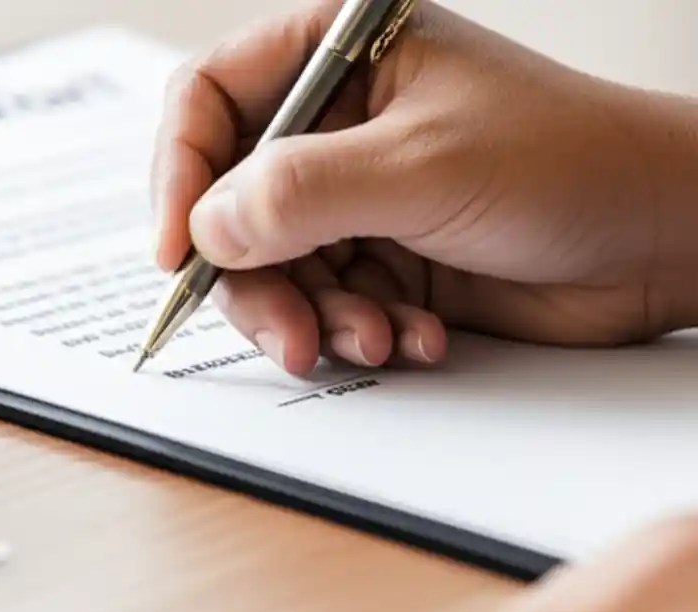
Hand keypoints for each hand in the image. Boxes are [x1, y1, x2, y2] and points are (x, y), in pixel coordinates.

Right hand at [151, 0, 697, 374]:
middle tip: (286, 330)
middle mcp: (334, 124)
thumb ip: (301, 191)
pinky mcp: (380, 258)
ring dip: (310, 317)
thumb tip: (207, 227)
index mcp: (336, 57)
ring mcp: (355, 195)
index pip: (209, 102)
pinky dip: (354, 332)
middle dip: (254, 278)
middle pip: (229, 202)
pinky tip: (412, 339)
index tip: (178, 249)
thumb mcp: (422, 167)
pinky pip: (322, 303)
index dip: (179, 174)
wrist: (663, 241)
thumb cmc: (571, 163)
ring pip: (271, 267)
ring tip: (370, 339)